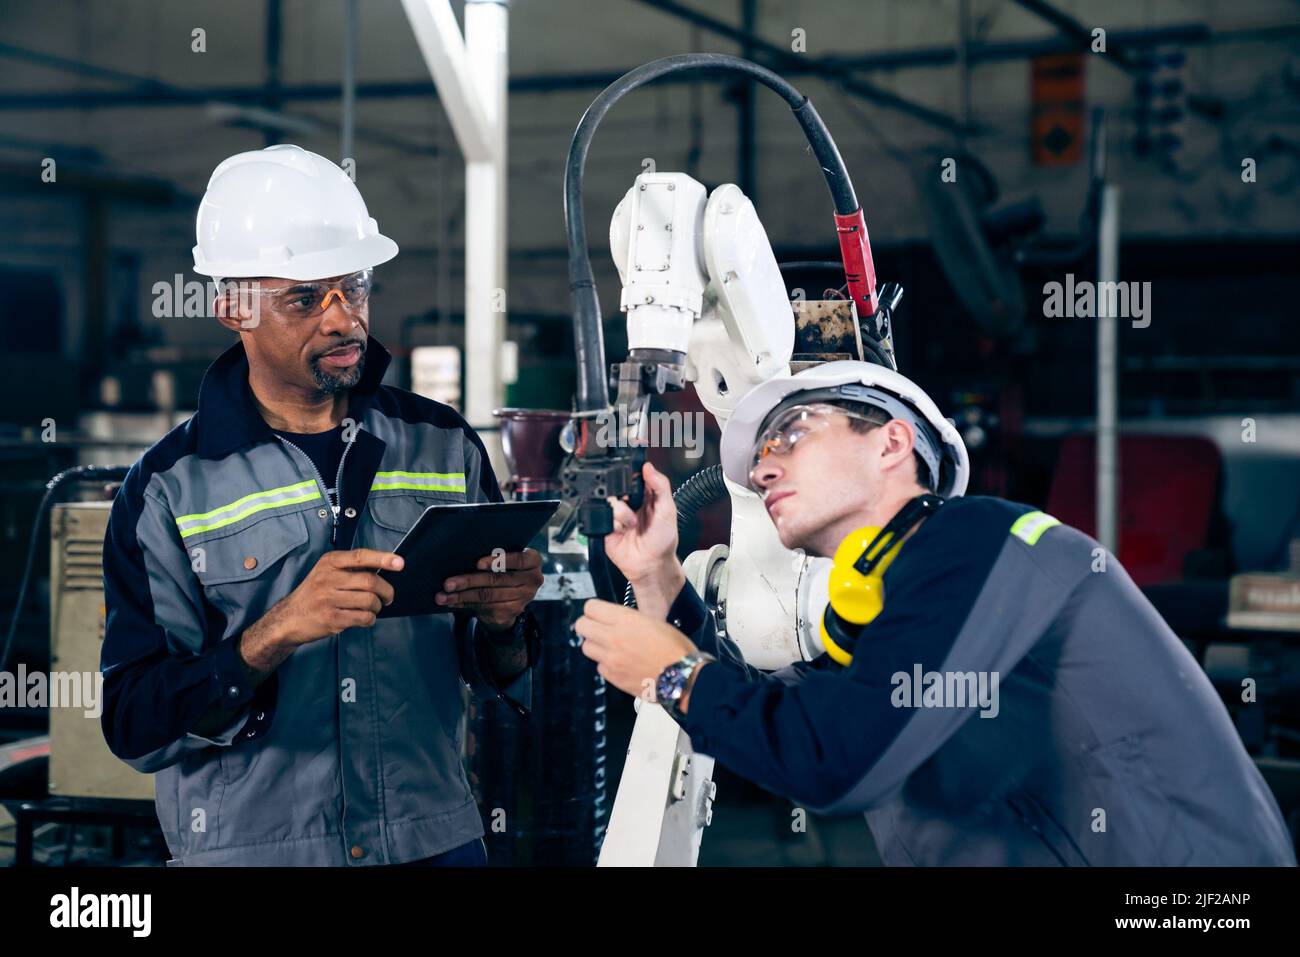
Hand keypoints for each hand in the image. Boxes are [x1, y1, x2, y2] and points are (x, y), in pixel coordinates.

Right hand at [260, 549, 400, 648]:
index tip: (400, 563)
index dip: (383, 559)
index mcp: (329, 563)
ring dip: (378, 607)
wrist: (289, 618)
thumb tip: (384, 567)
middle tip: (388, 597)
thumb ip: (350, 568)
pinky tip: (365, 618)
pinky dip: (370, 619)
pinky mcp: (332, 619)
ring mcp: (329, 600)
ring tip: (373, 608)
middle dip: (386, 591)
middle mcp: (328, 579)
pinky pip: (363, 618)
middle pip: (370, 582)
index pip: (361, 556)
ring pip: (369, 601)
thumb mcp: (326, 572)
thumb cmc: (314, 593)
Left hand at [436, 548, 543, 629]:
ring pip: (487, 596)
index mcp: (533, 561)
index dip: (498, 561)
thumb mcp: (506, 559)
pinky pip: (484, 608)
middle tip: (448, 583)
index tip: (477, 564)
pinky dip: (464, 604)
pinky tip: (451, 602)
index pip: (519, 559)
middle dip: (469, 581)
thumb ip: (495, 556)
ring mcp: (523, 598)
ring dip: (462, 596)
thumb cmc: (504, 568)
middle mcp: (533, 580)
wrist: (513, 595)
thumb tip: (463, 554)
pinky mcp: (512, 612)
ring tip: (442, 596)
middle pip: (497, 580)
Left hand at [575, 599, 696, 700]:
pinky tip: (620, 663)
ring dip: (595, 645)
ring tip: (610, 647)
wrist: (682, 677)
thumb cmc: (675, 649)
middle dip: (589, 625)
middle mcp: (613, 637)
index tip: (599, 613)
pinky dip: (606, 664)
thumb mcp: (653, 621)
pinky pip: (599, 667)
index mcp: (624, 619)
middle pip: (581, 626)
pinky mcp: (612, 677)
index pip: (590, 607)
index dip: (594, 610)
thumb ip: (628, 619)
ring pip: (586, 647)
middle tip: (599, 628)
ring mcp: (610, 659)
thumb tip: (613, 619)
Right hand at [605, 462, 684, 617]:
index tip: (632, 477)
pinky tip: (621, 530)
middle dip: (624, 495)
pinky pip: (602, 516)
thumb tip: (649, 467)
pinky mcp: (606, 527)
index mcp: (646, 496)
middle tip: (633, 503)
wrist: (650, 566)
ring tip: (632, 524)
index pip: (634, 476)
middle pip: (617, 486)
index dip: (632, 474)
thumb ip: (661, 486)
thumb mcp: (668, 510)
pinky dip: (612, 523)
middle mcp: (630, 504)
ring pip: (610, 500)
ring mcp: (617, 515)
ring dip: (622, 513)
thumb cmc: (663, 541)